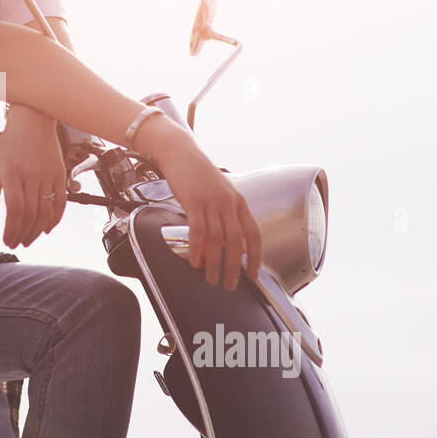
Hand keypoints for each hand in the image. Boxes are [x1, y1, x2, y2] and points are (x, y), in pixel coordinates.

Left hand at [0, 106, 67, 247]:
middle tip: (16, 243)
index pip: (15, 208)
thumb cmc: (9, 143)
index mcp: (11, 172)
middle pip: (30, 214)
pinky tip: (46, 229)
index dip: (12, 229)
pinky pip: (61, 202)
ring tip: (28, 239)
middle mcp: (31, 175)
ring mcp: (48, 175)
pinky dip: (55, 219)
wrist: (34, 120)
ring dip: (37, 230)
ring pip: (46, 211)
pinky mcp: (60, 174)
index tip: (7, 240)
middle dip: (22, 234)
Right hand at [146, 122, 262, 290]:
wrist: (181, 153)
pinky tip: (195, 261)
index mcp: (239, 202)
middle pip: (236, 241)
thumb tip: (227, 240)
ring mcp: (211, 202)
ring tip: (210, 278)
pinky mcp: (193, 201)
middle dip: (234, 266)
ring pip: (217, 239)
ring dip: (214, 263)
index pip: (254, 234)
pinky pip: (198, 230)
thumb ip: (226, 213)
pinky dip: (197, 249)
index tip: (253, 275)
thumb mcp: (220, 192)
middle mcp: (228, 203)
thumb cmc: (198, 174)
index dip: (255, 257)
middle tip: (230, 284)